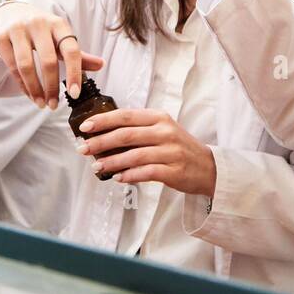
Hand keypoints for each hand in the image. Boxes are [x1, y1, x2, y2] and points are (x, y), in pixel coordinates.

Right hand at [0, 1, 103, 109]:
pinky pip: (12, 66)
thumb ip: (78, 54)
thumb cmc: (41, 30)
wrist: (9, 13)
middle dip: (51, 87)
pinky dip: (22, 84)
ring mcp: (18, 29)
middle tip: (54, 106)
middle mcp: (39, 24)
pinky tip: (29, 94)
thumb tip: (101, 65)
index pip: (71, 50)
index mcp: (58, 24)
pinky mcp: (1, 37)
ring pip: (27, 66)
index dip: (75, 73)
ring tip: (41, 104)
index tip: (75, 94)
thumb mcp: (60, 37)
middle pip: (48, 61)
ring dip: (35, 89)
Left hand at [76, 108, 216, 195]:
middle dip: (101, 142)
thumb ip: (138, 130)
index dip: (103, 121)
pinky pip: (146, 172)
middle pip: (127, 135)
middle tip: (84, 149)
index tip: (85, 127)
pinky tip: (118, 177)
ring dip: (112, 162)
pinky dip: (130, 175)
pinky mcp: (174, 171)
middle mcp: (165, 132)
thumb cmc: (178, 148)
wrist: (208, 167)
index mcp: (159, 118)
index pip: (126, 116)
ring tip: (96, 166)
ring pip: (134, 155)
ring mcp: (171, 152)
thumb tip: (103, 135)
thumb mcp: (162, 130)